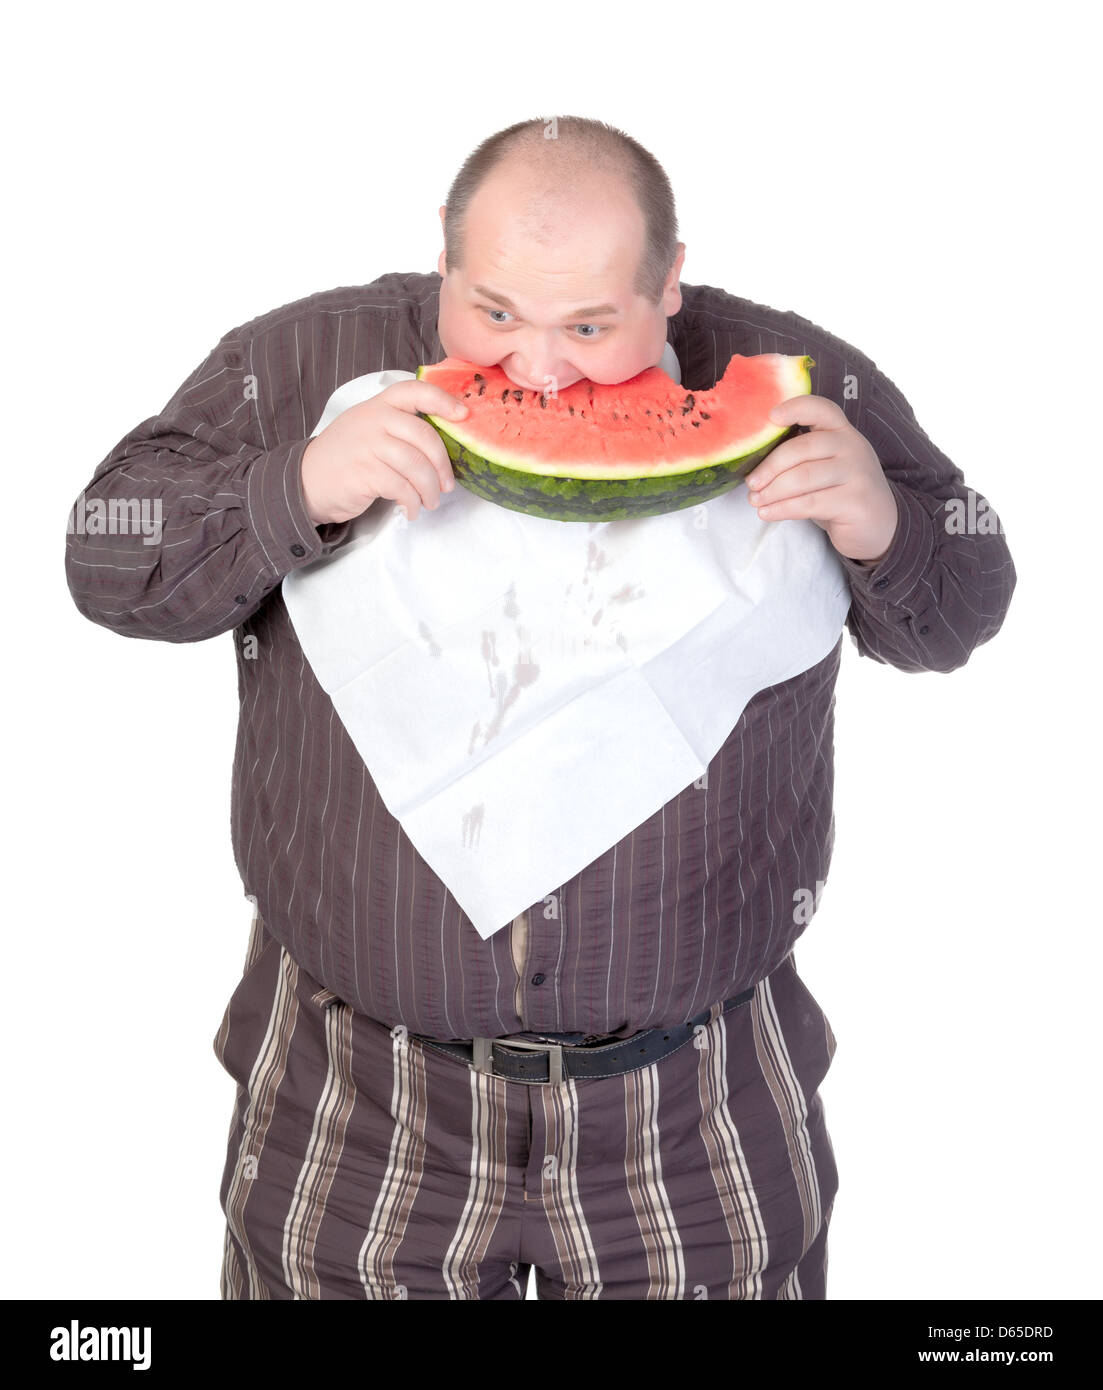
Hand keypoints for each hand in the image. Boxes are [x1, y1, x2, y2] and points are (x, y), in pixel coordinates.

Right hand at [301, 381, 467, 524]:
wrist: (305, 481)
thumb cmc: (345, 457)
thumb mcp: (367, 429)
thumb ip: (397, 427)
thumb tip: (442, 445)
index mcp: (379, 405)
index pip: (416, 391)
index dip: (443, 400)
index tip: (463, 415)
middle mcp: (374, 420)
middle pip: (424, 436)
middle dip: (443, 464)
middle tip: (448, 484)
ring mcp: (368, 445)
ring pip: (416, 465)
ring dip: (430, 489)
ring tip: (430, 501)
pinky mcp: (364, 473)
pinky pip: (402, 488)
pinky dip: (412, 503)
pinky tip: (410, 509)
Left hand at [744, 396, 898, 565]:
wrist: (881, 526)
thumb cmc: (841, 492)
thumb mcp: (826, 467)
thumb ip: (802, 456)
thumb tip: (754, 461)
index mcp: (842, 432)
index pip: (821, 408)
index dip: (795, 407)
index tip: (770, 416)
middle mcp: (852, 446)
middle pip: (802, 448)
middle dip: (770, 466)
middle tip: (751, 483)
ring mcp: (857, 473)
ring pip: (803, 478)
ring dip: (773, 491)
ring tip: (755, 501)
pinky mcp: (855, 501)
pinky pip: (809, 503)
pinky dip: (782, 509)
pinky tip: (767, 513)